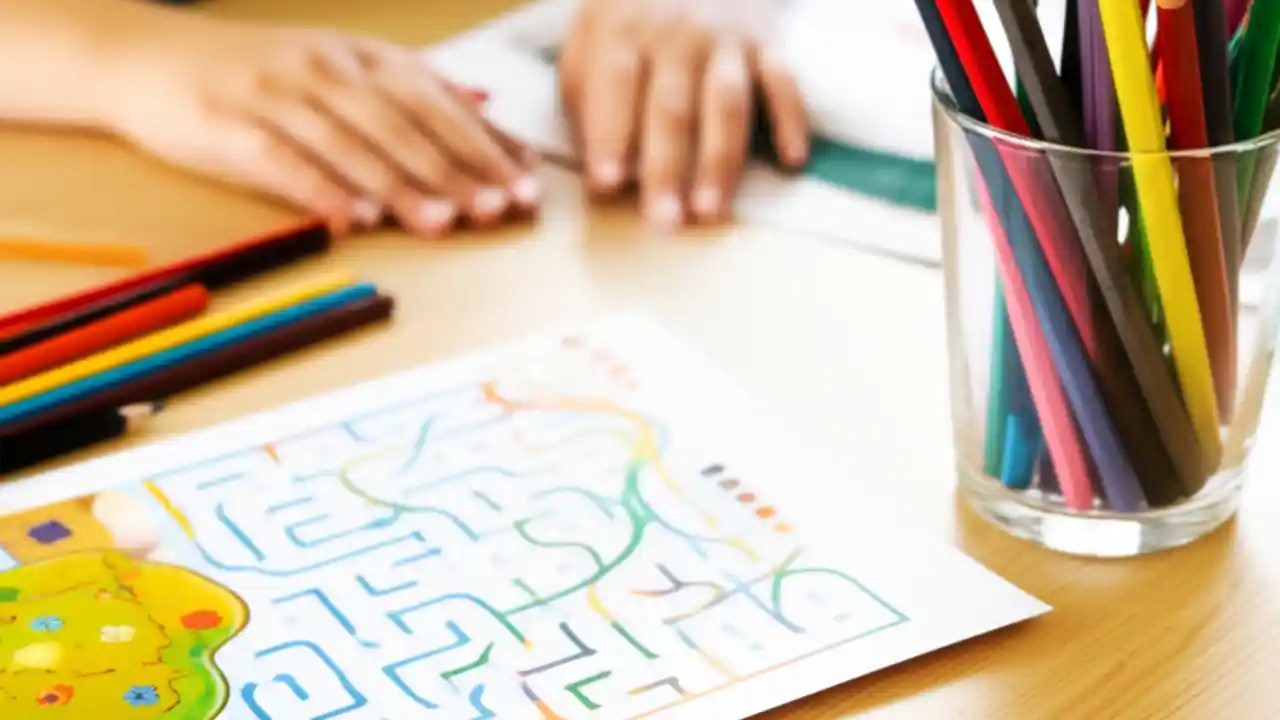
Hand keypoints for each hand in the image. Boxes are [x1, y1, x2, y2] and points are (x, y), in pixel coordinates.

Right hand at [99, 12, 538, 236]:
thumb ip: (412, 94)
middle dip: (457, 168)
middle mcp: (324, 67)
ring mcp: (275, 93)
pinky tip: (354, 221)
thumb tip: (491, 119)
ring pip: (351, 142)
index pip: (437, 102)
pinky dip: (321, 190)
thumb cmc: (260, 72)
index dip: (484, 145)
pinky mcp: (227, 125)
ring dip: (401, 185)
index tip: (525, 185)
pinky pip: (282, 161)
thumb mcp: (343, 69)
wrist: (147, 57)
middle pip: (404, 122)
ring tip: (442, 222)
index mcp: (361, 56)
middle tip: (498, 208)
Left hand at [559, 0, 808, 227]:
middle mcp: (677, 34)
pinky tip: (791, 161)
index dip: (611, 136)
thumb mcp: (587, 35)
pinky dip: (791, 121)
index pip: (616, 85)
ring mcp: (726, 40)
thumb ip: (583, 96)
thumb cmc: (629, 12)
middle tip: (663, 221)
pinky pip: (783, 82)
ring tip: (711, 211)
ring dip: (720, 161)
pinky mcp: (767, 44)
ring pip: (727, 105)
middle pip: (673, 107)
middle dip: (667, 168)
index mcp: (624, 30)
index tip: (607, 184)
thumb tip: (600, 167)